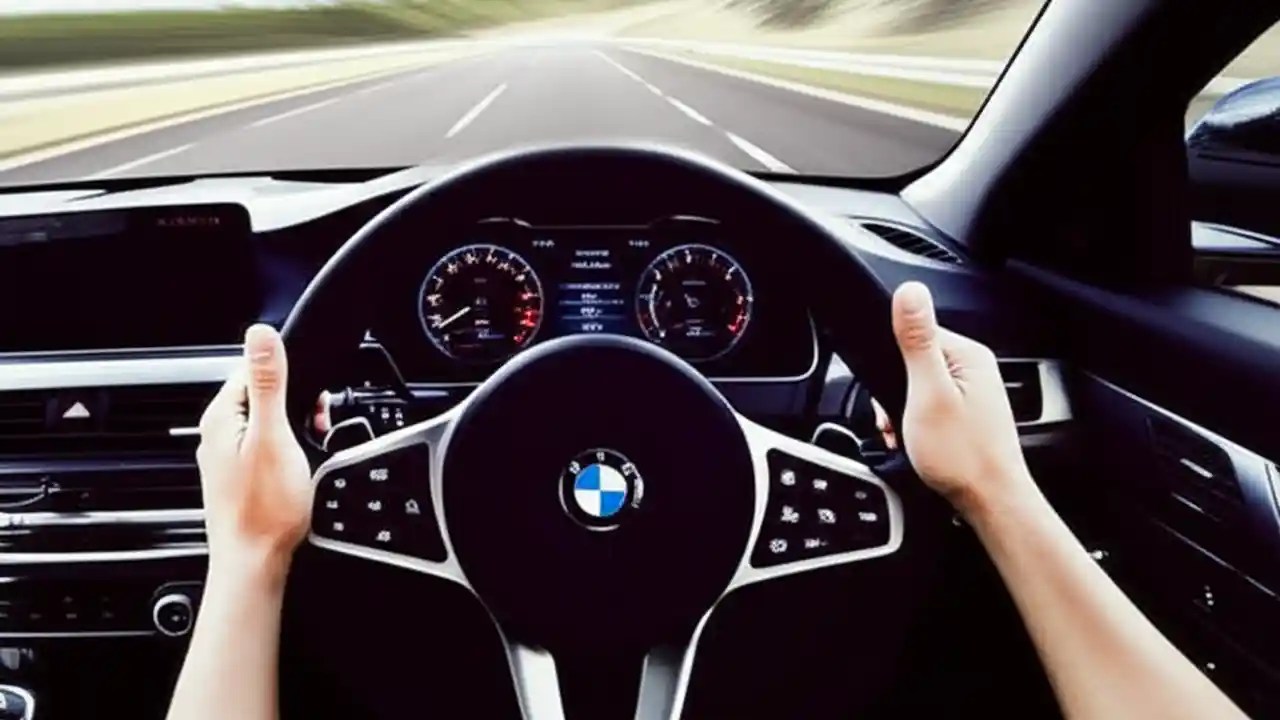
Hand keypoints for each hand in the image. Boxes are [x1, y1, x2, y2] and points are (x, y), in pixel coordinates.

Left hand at [197, 325, 312, 584]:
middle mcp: (218, 433)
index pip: (255, 369)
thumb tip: (260, 334)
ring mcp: (227, 456)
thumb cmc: (265, 508)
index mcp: (221, 416)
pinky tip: (297, 470)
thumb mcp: (274, 434)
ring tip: (306, 453)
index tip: (310, 403)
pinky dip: (288, 451)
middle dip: (296, 406)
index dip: (291, 379)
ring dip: (294, 430)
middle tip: (313, 430)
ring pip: (268, 422)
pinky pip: (267, 446)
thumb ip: (268, 382)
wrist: (256, 562)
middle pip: (264, 395)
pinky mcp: (240, 476)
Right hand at [890, 282, 1034, 516]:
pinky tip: (916, 442)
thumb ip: (917, 341)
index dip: (891, 365)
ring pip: (915, 387)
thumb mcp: (929, 394)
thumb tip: (910, 290)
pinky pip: (927, 405)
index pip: (913, 334)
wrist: (989, 503)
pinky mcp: (965, 413)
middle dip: (894, 393)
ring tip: (909, 435)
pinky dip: (914, 424)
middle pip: (911, 361)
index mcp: (967, 355)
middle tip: (900, 420)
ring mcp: (971, 392)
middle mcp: (973, 368)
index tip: (892, 394)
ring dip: (901, 411)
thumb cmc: (963, 456)